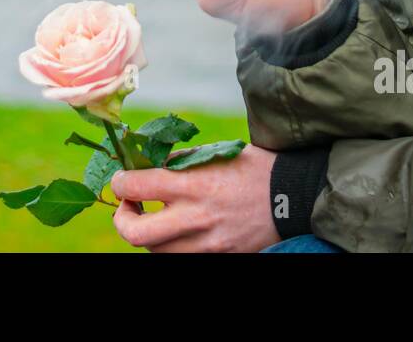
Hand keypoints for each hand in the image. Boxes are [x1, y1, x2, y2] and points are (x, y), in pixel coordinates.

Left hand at [110, 144, 279, 251]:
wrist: (293, 198)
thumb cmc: (253, 169)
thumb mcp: (214, 155)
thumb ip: (178, 162)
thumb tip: (146, 163)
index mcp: (194, 184)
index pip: (136, 186)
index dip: (119, 182)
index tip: (122, 180)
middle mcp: (196, 217)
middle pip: (135, 234)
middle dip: (122, 219)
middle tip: (130, 207)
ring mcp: (206, 244)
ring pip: (155, 251)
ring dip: (148, 235)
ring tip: (157, 218)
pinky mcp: (217, 257)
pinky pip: (180, 257)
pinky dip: (171, 246)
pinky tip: (179, 230)